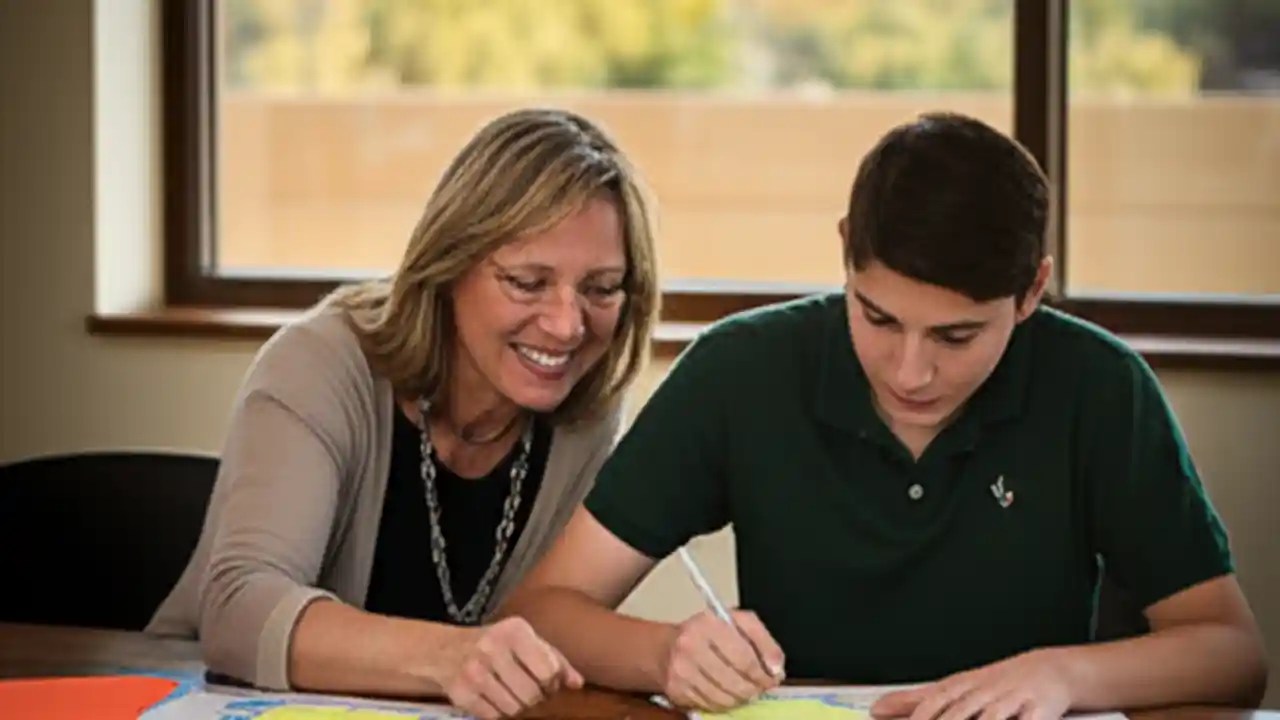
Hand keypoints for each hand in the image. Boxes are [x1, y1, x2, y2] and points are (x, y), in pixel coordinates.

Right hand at [437, 617, 583, 718]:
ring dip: (517, 706)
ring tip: (510, 692)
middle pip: (532, 694)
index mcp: (514, 631)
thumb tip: (577, 684)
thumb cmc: (496, 644)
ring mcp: (474, 672)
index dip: (551, 682)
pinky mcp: (460, 693)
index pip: (548, 671)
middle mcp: (492, 648)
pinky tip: (493, 697)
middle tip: (529, 689)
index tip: (545, 680)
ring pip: (513, 709)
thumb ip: (555, 659)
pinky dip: (497, 712)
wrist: (444, 649)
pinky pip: (493, 716)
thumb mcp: (526, 641)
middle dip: (535, 697)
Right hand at [659, 609, 785, 711]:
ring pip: (724, 698)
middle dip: (755, 688)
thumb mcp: (738, 623)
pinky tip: (727, 693)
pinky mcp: (676, 690)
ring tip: (746, 690)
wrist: (667, 647)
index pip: (744, 657)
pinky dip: (724, 703)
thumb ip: (763, 640)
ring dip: (741, 698)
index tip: (773, 678)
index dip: (763, 673)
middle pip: (735, 681)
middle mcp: (691, 646)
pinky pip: (710, 705)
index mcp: (709, 624)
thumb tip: (776, 668)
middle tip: (761, 687)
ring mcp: (682, 670)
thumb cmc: (708, 633)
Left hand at [871, 649, 1073, 719]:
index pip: (935, 702)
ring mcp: (1010, 700)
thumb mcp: (954, 688)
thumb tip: (877, 709)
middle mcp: (984, 692)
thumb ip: (915, 700)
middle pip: (960, 712)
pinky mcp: (1037, 710)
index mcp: (961, 687)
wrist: (1048, 671)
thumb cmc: (995, 684)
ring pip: (991, 716)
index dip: (920, 716)